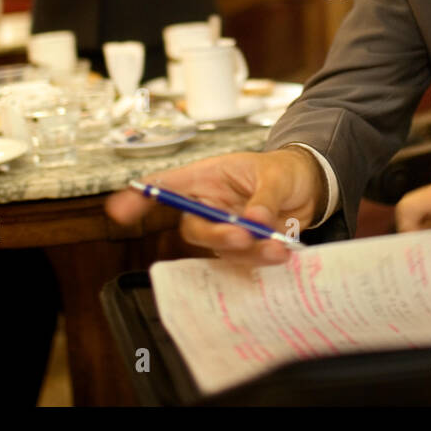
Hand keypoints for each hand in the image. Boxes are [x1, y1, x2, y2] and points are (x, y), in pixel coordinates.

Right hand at [105, 147, 325, 264]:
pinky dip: (261, 258)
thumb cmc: (285, 171)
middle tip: (242, 236)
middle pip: (193, 226)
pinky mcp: (242, 246)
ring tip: (277, 246)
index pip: (166, 186)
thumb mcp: (276, 175)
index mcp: (207, 176)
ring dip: (247, 251)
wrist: (310, 188)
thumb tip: (255, 220)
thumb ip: (264, 197)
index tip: (119, 211)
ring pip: (220, 248)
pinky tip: (281, 252)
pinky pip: (243, 259)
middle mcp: (209, 204)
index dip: (140, 198)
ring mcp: (224, 228)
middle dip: (215, 235)